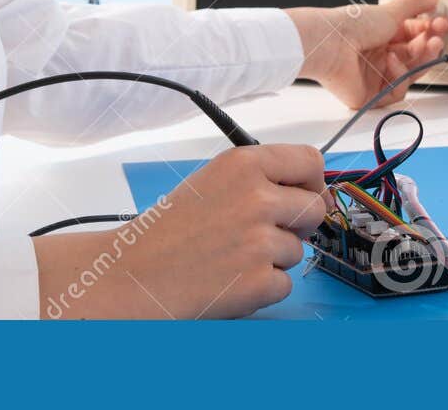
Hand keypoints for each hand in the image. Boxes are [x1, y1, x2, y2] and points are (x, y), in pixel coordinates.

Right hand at [33, 144, 327, 318]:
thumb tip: (314, 190)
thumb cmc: (169, 229)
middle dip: (297, 224)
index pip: (311, 160)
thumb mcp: (214, 181)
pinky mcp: (259, 281)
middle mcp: (257, 197)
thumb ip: (261, 179)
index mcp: (244, 164)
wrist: (133, 273)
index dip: (313, 181)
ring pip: (298, 250)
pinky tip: (230, 279)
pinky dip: (263, 287)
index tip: (306, 195)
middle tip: (260, 233)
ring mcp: (261, 241)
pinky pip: (285, 283)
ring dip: (273, 258)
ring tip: (231, 256)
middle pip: (314, 208)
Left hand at [286, 0, 447, 109]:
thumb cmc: (352, 26)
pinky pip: (397, 91)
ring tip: (428, 45)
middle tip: (438, 37)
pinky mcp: (371, 95)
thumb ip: (415, 5)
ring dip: (422, 60)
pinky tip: (392, 62)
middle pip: (414, 56)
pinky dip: (399, 75)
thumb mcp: (390, 11)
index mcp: (381, 35)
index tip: (441, 24)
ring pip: (410, 75)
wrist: (330, 43)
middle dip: (430, 46)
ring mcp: (375, 76)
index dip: (429, 31)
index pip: (413, 36)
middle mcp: (379, 55)